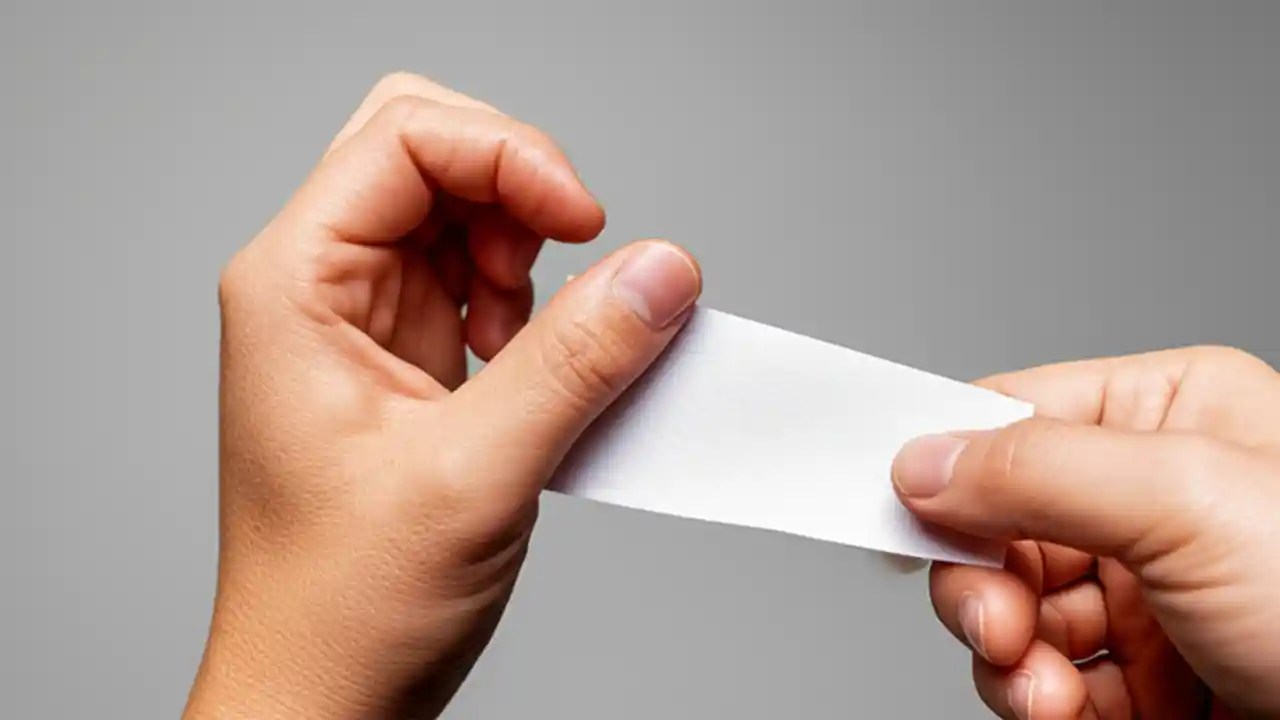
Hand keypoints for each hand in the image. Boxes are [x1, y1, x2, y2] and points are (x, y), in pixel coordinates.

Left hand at [183, 73, 701, 719]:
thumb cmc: (342, 606)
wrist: (322, 698)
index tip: (587, 223)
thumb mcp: (472, 477)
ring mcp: (365, 322)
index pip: (407, 140)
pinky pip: (482, 282)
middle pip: (431, 154)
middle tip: (572, 251)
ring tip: (541, 341)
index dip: (511, 157)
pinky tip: (533, 368)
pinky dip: (532, 305)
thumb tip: (660, 273)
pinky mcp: (409, 360)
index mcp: (295, 286)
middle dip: (517, 185)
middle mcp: (322, 287)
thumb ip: (575, 362)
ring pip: (463, 214)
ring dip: (528, 253)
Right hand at [893, 346, 1279, 718]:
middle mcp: (1149, 498)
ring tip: (1041, 684)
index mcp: (1169, 415)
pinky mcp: (1150, 676)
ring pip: (1009, 609)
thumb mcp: (1190, 502)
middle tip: (996, 621)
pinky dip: (1037, 700)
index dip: (945, 465)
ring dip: (1007, 655)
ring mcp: (1148, 591)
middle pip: (994, 524)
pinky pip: (1045, 679)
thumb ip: (1041, 471)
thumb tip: (922, 463)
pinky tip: (1064, 710)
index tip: (897, 514)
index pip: (1012, 416)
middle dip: (980, 583)